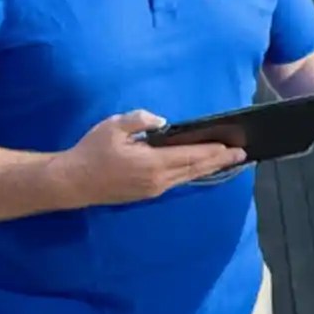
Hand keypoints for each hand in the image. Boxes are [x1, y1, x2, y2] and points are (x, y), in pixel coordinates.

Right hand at [53, 109, 246, 207]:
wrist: (72, 182)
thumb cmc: (91, 151)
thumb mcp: (113, 127)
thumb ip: (140, 120)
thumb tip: (161, 121)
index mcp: (152, 163)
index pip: (190, 156)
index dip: (213, 151)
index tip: (232, 146)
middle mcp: (158, 180)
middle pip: (195, 169)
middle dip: (220, 161)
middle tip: (242, 155)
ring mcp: (153, 189)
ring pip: (188, 177)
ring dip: (209, 168)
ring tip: (227, 161)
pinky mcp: (146, 193)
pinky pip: (177, 181)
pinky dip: (193, 173)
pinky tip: (199, 168)